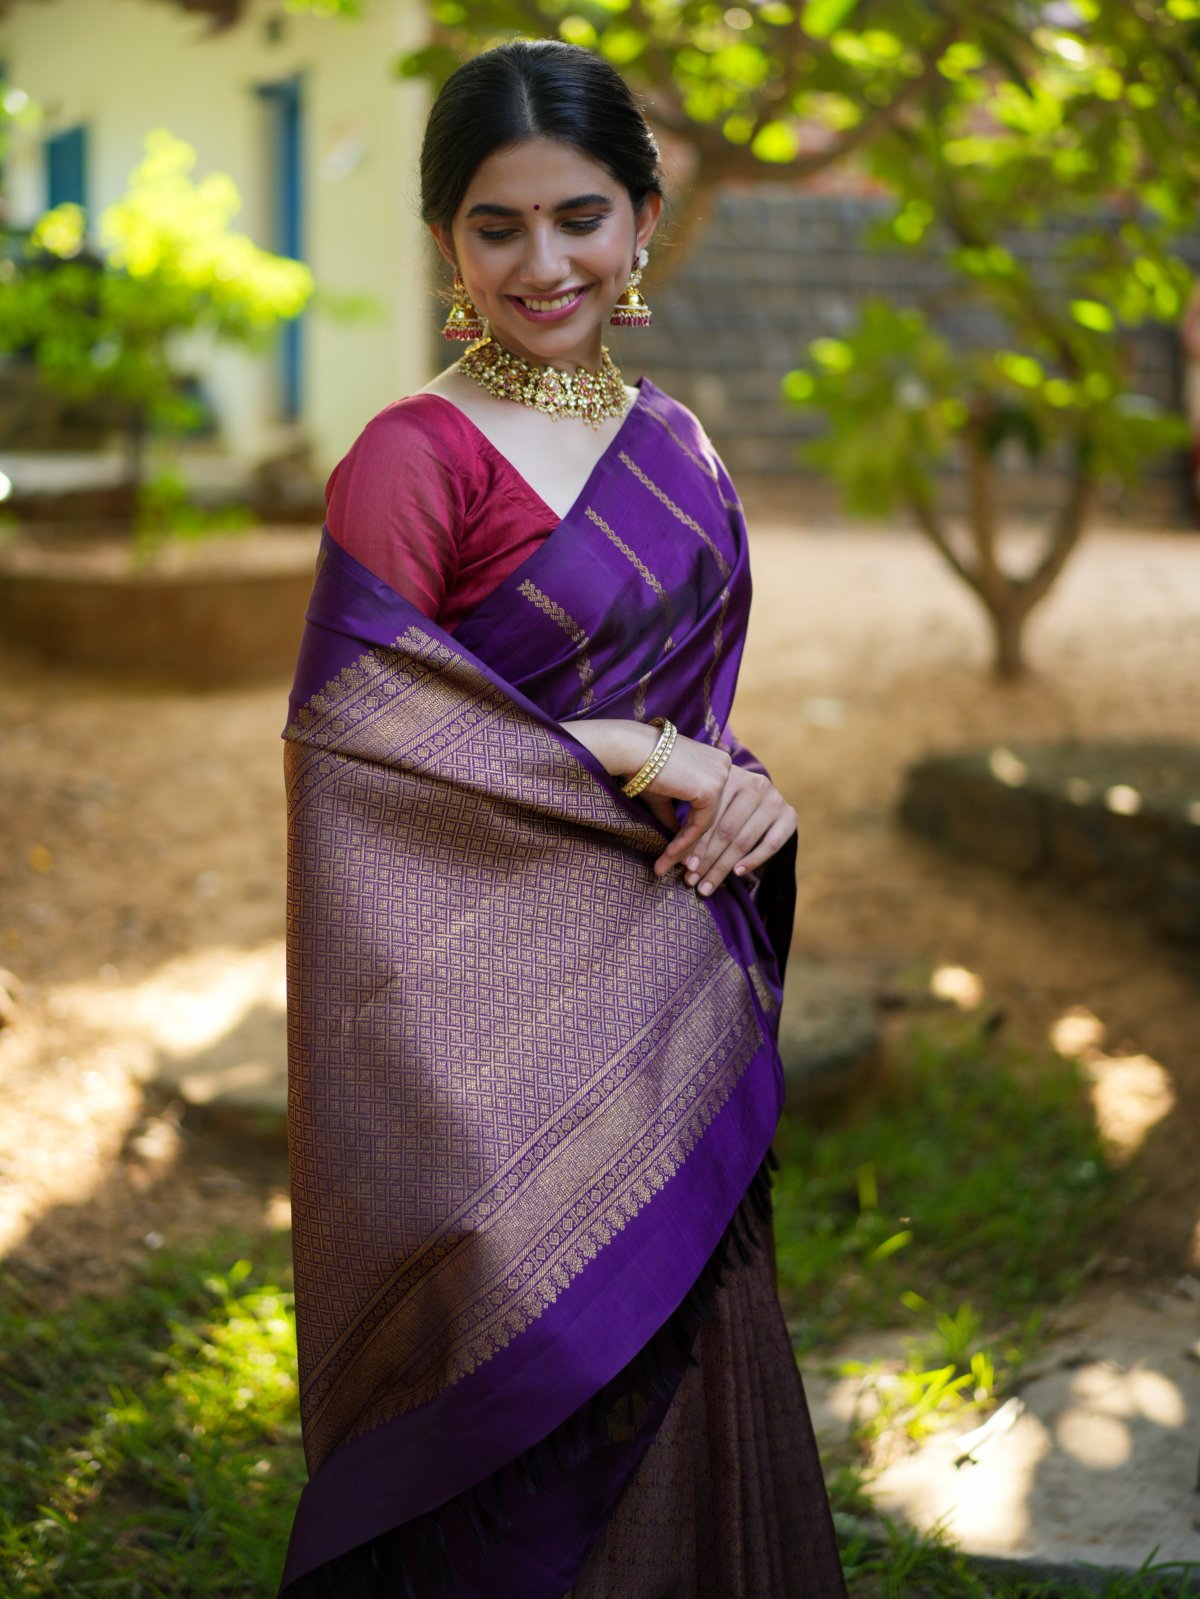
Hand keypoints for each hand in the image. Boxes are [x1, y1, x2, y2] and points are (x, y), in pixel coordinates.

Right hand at [560, 718, 795, 895]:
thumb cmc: (640, 767)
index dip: (702, 835)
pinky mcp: (712, 788)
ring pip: (712, 825)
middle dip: (704, 849)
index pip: (715, 806)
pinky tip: (671, 858)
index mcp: (717, 762)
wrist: (628, 750)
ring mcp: (722, 776)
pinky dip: (686, 844)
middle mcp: (725, 765)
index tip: (690, 858)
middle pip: (718, 817)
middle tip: (690, 874)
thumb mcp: (665, 795)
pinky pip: (701, 826)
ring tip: (681, 873)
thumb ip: (678, 816)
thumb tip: (682, 843)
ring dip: (695, 852)